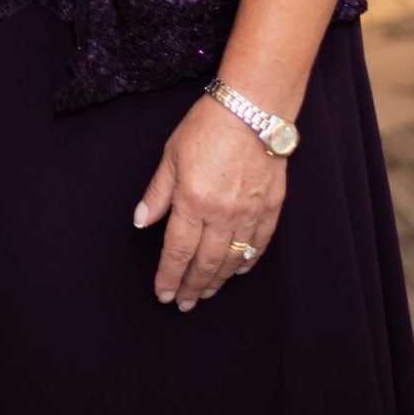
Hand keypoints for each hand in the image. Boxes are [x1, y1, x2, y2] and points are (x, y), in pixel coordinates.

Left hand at [132, 96, 285, 312]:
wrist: (253, 110)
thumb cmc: (207, 127)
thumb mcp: (171, 156)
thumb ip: (157, 194)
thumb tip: (142, 222)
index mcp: (192, 201)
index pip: (177, 251)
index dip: (169, 276)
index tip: (163, 294)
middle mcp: (222, 214)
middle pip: (205, 262)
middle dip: (192, 286)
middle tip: (184, 304)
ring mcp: (250, 213)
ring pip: (232, 259)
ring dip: (217, 280)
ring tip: (205, 293)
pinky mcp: (271, 207)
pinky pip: (259, 244)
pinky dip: (247, 262)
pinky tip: (237, 271)